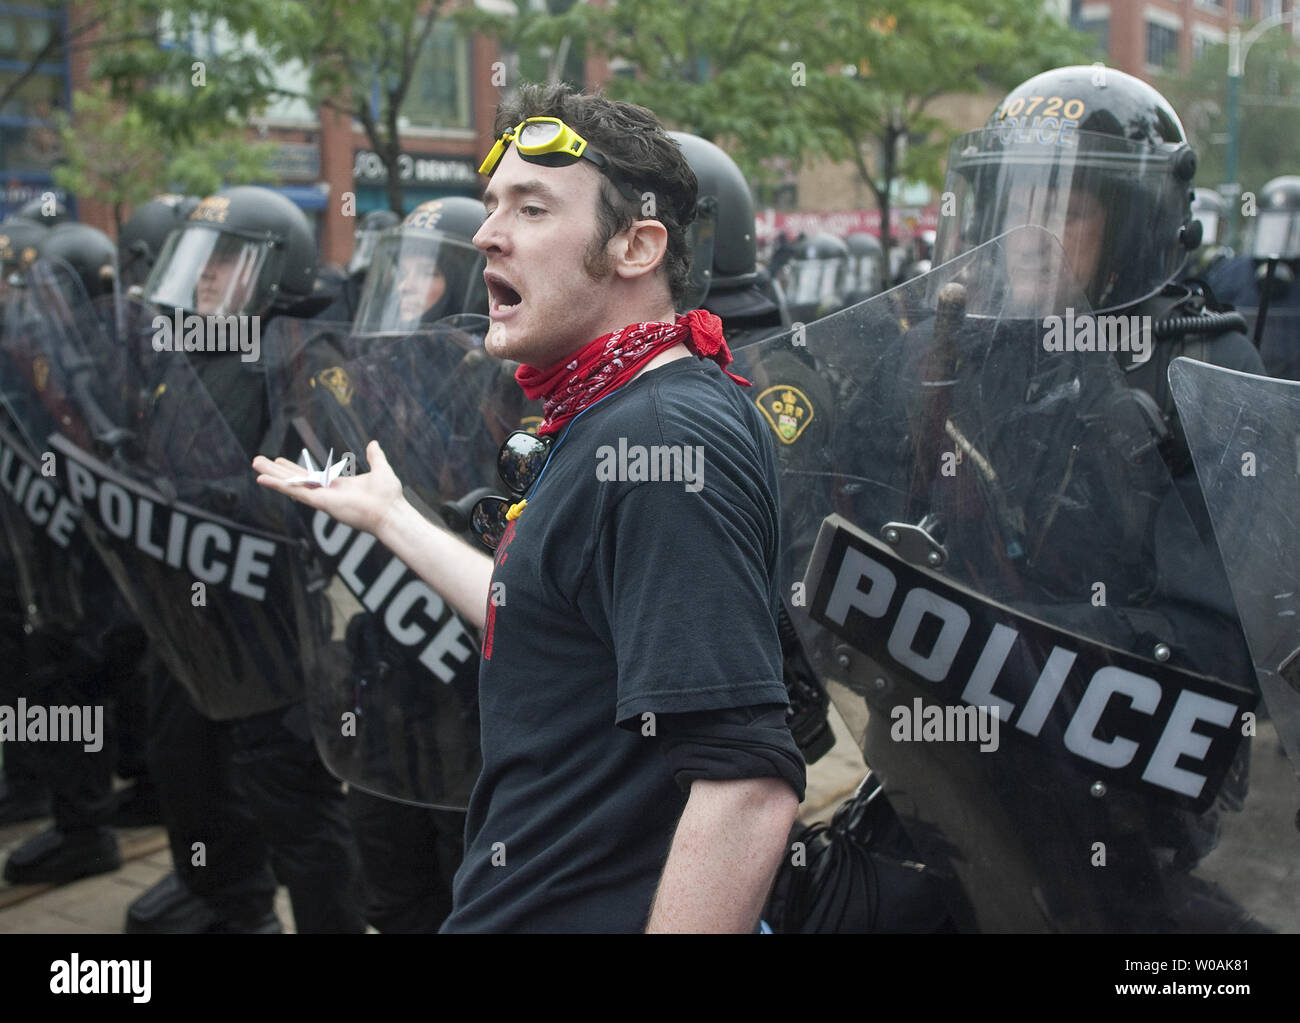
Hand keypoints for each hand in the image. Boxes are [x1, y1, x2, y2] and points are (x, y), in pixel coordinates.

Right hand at [252, 439, 404, 536]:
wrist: (390, 512)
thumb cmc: (388, 497)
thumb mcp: (380, 469)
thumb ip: (375, 457)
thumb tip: (373, 443)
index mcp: (337, 486)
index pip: (310, 475)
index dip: (294, 468)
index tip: (280, 461)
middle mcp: (326, 492)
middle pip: (296, 479)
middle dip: (277, 471)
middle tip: (258, 461)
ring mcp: (321, 498)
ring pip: (291, 484)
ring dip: (272, 475)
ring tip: (255, 465)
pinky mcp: (320, 503)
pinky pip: (295, 492)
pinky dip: (278, 485)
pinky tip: (262, 479)